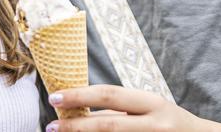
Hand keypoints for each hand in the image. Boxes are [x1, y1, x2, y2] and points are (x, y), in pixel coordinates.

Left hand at [45, 86, 220, 130]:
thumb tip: (80, 109)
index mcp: (151, 102)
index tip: (55, 97)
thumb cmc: (169, 122)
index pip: (109, 95)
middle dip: (76, 125)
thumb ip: (120, 108)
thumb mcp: (149, 108)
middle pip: (109, 124)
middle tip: (51, 125)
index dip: (80, 95)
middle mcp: (154, 124)